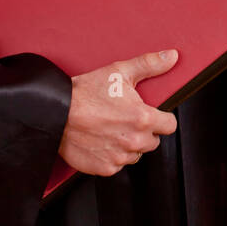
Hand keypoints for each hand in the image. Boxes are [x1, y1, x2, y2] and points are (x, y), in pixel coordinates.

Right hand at [58, 49, 179, 175]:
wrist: (55, 112)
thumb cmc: (86, 92)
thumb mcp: (119, 71)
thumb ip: (149, 64)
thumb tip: (171, 57)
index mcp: (143, 118)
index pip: (170, 125)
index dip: (163, 118)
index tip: (153, 114)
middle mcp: (134, 141)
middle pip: (153, 141)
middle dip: (144, 131)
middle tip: (126, 119)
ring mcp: (119, 157)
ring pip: (136, 154)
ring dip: (129, 145)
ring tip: (112, 129)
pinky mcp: (105, 168)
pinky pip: (117, 165)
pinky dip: (112, 156)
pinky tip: (101, 141)